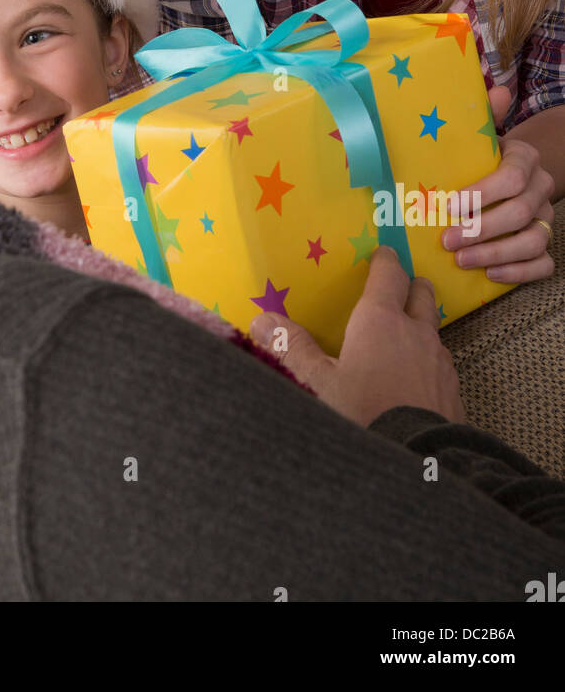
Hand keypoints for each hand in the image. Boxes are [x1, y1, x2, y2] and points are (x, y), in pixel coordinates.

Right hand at [249, 245, 465, 427]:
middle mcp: (415, 332)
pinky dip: (428, 362)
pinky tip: (416, 381)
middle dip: (410, 285)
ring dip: (420, 326)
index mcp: (380, 320)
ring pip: (433, 329)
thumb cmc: (362, 414)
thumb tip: (260, 321)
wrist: (419, 461)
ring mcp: (440, 361)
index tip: (380, 253)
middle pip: (421, 293)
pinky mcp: (453, 391)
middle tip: (398, 286)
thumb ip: (292, 349)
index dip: (384, 260)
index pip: (388, 274)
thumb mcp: (318, 384)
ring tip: (405, 337)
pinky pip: (441, 364)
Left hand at [441, 86, 554, 284]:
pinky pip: (542, 265)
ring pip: (532, 241)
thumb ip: (481, 116)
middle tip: (446, 240)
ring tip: (461, 259)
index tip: (448, 206)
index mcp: (525, 159)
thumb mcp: (476, 136)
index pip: (512, 178)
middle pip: (519, 213)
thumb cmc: (477, 158)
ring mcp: (545, 219)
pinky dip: (518, 273)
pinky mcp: (543, 245)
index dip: (482, 194)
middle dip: (481, 229)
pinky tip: (489, 276)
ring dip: (495, 254)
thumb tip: (497, 90)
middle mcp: (540, 188)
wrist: (497, 176)